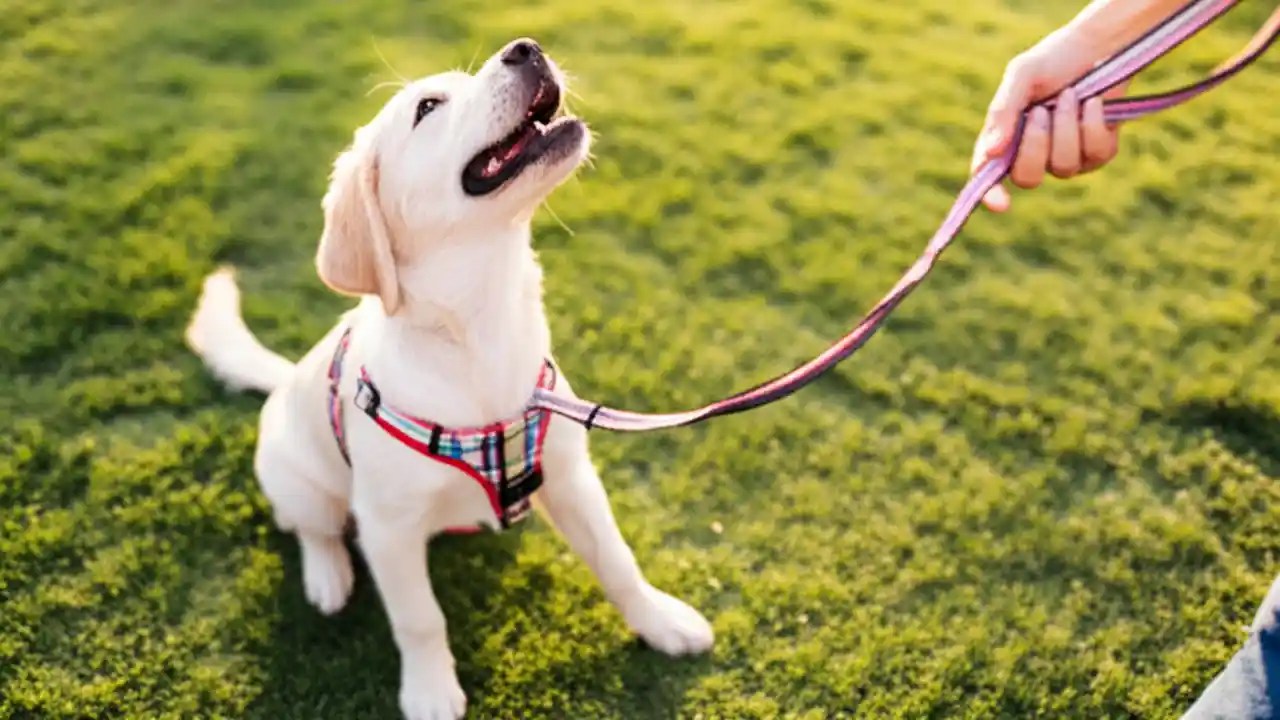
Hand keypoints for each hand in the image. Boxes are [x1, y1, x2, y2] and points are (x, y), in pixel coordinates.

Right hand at [971, 32, 1127, 211]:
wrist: (1099, 46)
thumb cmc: (1053, 60)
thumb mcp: (1022, 76)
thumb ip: (1003, 111)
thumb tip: (991, 152)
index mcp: (1003, 140)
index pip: (988, 176)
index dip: (992, 195)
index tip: (1001, 203)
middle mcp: (1032, 156)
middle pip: (1027, 178)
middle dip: (1036, 143)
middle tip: (1040, 110)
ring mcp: (1066, 158)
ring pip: (1063, 166)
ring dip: (1066, 125)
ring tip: (1070, 94)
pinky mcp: (1098, 153)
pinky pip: (1096, 153)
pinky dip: (1093, 122)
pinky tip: (1093, 102)